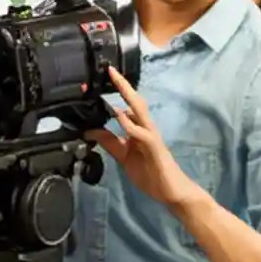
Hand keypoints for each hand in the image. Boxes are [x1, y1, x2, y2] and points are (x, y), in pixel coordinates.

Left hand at [86, 67, 206, 212]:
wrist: (170, 191)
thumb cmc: (151, 173)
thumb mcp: (123, 156)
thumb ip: (109, 143)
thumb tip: (90, 130)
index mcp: (138, 130)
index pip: (127, 106)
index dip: (117, 91)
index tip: (105, 75)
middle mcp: (146, 128)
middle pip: (135, 102)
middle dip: (123, 85)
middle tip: (110, 69)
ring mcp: (152, 137)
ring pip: (141, 112)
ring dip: (128, 97)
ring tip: (117, 82)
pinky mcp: (155, 148)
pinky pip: (143, 133)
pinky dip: (130, 124)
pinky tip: (121, 116)